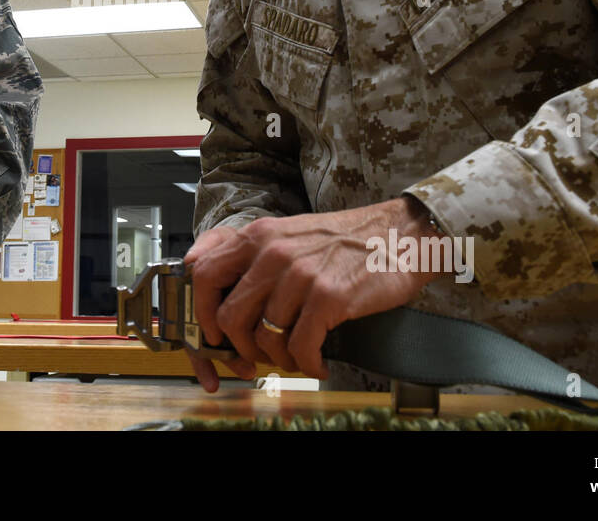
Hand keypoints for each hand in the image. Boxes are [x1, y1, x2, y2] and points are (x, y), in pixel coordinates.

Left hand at [186, 198, 445, 387]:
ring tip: (295, 359)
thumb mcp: (287, 231)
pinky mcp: (328, 298)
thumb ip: (246, 248)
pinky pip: (300, 348)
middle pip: (229, 317)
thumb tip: (197, 263)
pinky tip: (319, 365)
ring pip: (264, 338)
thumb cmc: (343, 240)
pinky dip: (308, 366)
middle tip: (258, 359)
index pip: (204, 275)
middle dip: (240, 349)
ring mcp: (300, 275)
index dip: (201, 313)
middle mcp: (273, 253)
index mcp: (258, 236)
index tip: (215, 334)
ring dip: (278, 361)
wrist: (400, 235)